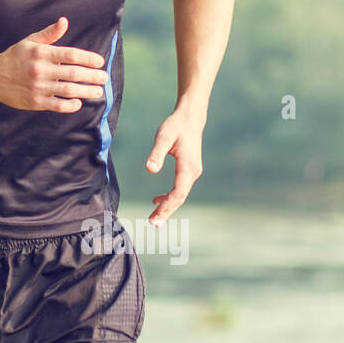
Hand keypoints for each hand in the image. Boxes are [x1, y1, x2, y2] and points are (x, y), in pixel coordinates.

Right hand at [0, 17, 107, 113]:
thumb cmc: (15, 57)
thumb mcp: (30, 41)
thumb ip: (49, 33)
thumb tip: (64, 21)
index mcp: (41, 53)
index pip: (71, 55)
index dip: (89, 58)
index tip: (100, 62)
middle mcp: (41, 70)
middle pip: (74, 73)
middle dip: (93, 76)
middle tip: (104, 78)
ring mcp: (38, 87)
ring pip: (69, 90)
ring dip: (87, 91)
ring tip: (98, 91)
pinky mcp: (35, 102)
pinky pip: (58, 105)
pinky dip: (71, 105)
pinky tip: (78, 102)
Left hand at [145, 108, 204, 225]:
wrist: (190, 118)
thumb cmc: (175, 126)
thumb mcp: (163, 137)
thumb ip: (156, 153)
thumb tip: (150, 169)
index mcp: (188, 168)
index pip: (177, 193)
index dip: (166, 207)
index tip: (155, 217)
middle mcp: (193, 173)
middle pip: (180, 198)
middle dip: (167, 212)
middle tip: (153, 224)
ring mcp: (192, 172)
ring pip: (180, 195)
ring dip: (168, 206)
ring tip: (153, 218)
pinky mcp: (189, 170)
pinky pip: (180, 189)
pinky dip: (169, 197)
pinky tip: (157, 200)